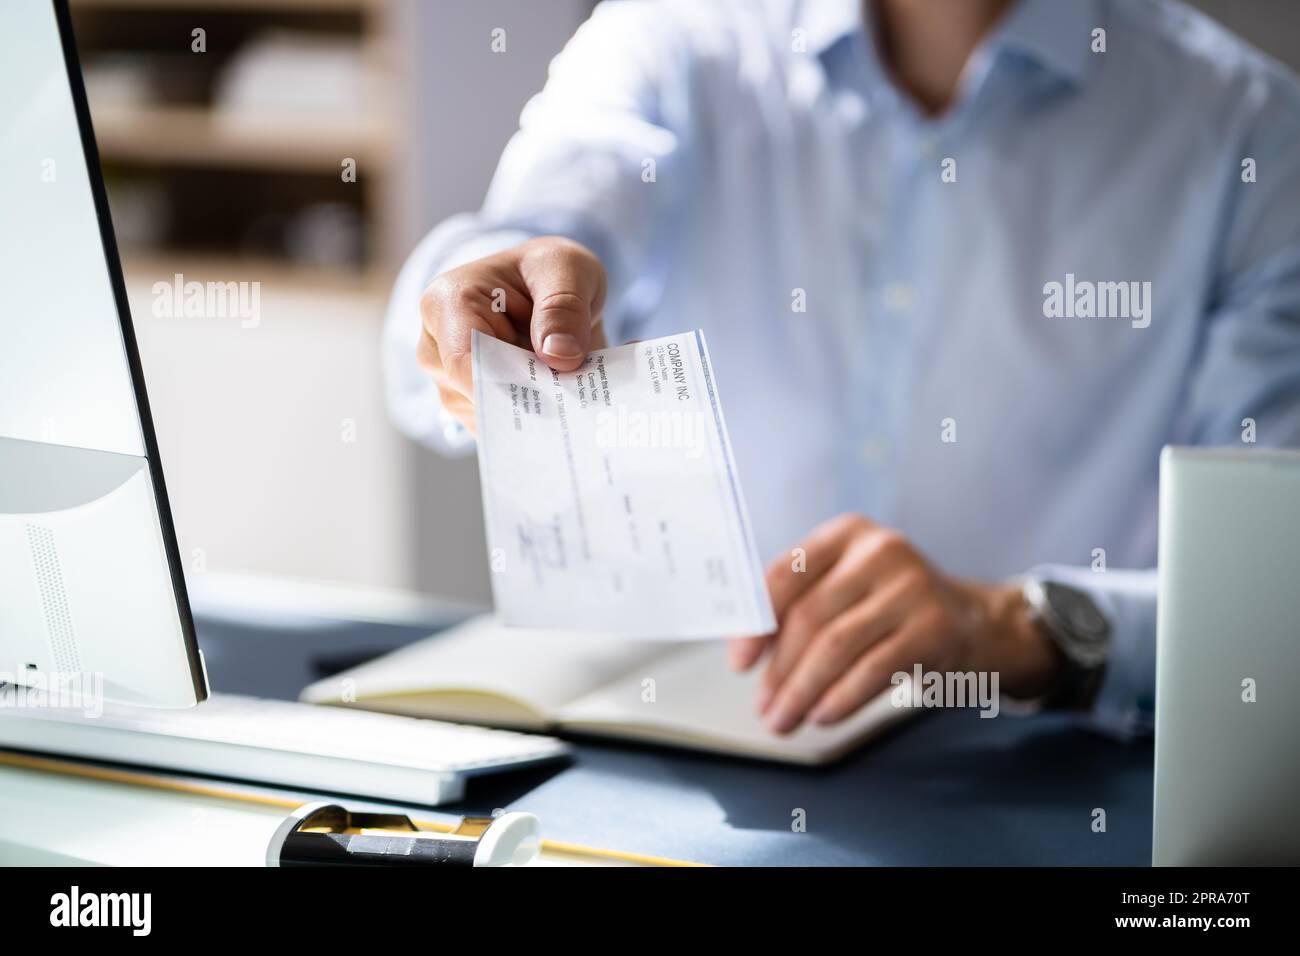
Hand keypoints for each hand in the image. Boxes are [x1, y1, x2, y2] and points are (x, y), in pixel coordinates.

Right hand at [417, 236, 607, 432]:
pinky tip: (567, 413)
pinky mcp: (476, 409)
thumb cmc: (545, 271)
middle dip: (530, 402)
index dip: (506, 386)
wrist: (544, 289)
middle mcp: (438, 350)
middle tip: (578, 399)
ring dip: (538, 416)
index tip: (552, 394)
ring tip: (576, 398)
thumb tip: (559, 355)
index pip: (464, 363)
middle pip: (478, 397)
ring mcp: (453, 385)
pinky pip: (504, 431)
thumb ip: (565, 304)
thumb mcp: (566, 267)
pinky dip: (537, 425)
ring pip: (493, 421)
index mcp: (447, 304)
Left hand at [727, 513, 1060, 733]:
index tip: (739, 662)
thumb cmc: (888, 605)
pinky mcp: (933, 629)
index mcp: (846, 533)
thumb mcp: (848, 584)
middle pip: (810, 616)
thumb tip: (747, 648)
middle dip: (780, 670)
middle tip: (765, 706)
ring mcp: (911, 588)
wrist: (971, 620)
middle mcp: (880, 551)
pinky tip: (822, 715)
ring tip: (785, 719)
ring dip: (803, 691)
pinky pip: (872, 671)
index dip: (757, 622)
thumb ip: (801, 602)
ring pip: (837, 647)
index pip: (786, 574)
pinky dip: (840, 699)